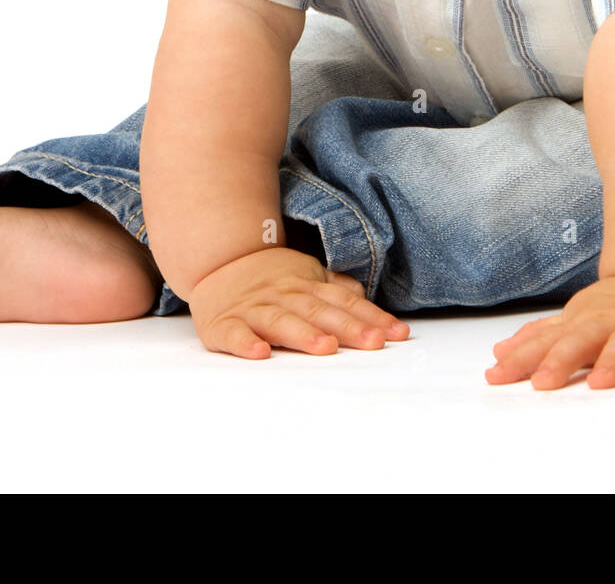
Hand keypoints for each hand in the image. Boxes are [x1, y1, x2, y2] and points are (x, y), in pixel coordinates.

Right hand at [188, 246, 409, 357]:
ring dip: (304, 334)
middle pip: (319, 311)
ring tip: (326, 347)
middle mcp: (284, 295)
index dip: (371, 317)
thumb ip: (336, 289)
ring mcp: (254, 308)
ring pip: (281, 320)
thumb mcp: (306, 275)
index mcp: (307, 285)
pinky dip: (245, 343)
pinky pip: (235, 334)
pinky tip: (260, 353)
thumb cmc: (270, 276)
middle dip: (348, 327)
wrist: (217, 261)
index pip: (344, 302)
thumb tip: (367, 299)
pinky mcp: (224, 323)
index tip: (397, 334)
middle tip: (373, 342)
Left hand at [484, 274, 614, 389]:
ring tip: (599, 382)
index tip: (495, 377)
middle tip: (542, 383)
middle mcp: (608, 322)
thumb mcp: (575, 320)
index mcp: (581, 322)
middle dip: (561, 360)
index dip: (521, 358)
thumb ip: (540, 338)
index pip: (546, 341)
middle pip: (582, 340)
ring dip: (613, 360)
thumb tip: (499, 352)